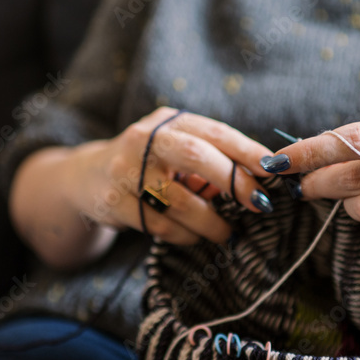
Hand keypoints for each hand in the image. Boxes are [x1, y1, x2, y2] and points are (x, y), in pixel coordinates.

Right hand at [49, 108, 272, 246]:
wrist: (85, 179)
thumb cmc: (147, 165)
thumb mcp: (174, 150)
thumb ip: (211, 158)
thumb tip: (264, 178)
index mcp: (168, 122)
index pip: (215, 132)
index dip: (247, 151)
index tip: (274, 170)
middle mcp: (144, 139)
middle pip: (196, 155)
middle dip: (233, 181)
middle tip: (258, 204)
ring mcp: (125, 170)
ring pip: (179, 199)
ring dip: (211, 221)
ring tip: (226, 232)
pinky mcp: (113, 201)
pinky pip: (160, 224)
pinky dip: (185, 235)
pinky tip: (195, 236)